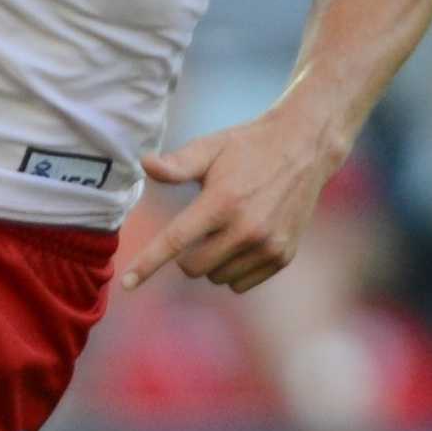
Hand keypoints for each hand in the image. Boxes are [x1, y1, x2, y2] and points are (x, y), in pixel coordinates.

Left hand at [122, 109, 346, 294]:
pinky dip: (233, 270)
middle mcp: (246, 229)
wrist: (305, 148)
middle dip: (186, 255)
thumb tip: (144, 164)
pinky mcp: (283, 256)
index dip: (147, 264)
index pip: (174, 242)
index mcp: (222, 202)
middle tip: (200, 226)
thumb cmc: (248, 146)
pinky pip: (241, 283)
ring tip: (225, 229)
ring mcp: (268, 246)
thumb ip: (177, 163)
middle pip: (193, 268)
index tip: (126, 283)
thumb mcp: (210, 147)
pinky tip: (242, 242)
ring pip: (217, 277)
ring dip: (212, 262)